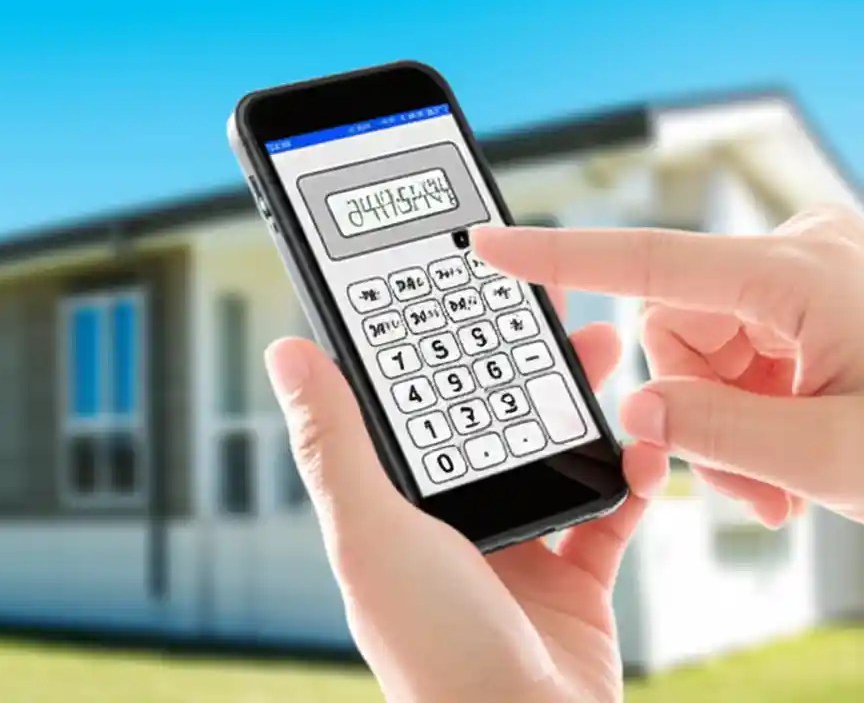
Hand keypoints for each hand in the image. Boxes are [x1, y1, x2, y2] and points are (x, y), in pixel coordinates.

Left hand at [265, 295, 662, 701]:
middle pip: (489, 418)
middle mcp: (450, 523)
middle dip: (522, 360)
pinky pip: (609, 513)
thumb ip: (335, 441)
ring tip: (608, 348)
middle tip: (554, 304)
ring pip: (552, 453)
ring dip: (582, 403)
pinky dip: (633, 476)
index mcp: (394, 507)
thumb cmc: (432, 645)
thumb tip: (286, 352)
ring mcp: (514, 550)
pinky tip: (647, 443)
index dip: (433, 345)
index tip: (460, 287)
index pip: (410, 407)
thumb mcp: (370, 530)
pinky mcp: (574, 581)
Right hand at [473, 204, 863, 525]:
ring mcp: (814, 274)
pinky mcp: (821, 298)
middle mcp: (803, 254)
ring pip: (708, 345)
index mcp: (799, 273)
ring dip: (728, 418)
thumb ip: (715, 431)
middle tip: (741, 481)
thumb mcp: (832, 456)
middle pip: (677, 325)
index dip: (557, 258)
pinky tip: (795, 451)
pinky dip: (756, 404)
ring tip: (779, 480)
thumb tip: (636, 409)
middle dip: (694, 406)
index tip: (489, 248)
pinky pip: (747, 348)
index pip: (648, 261)